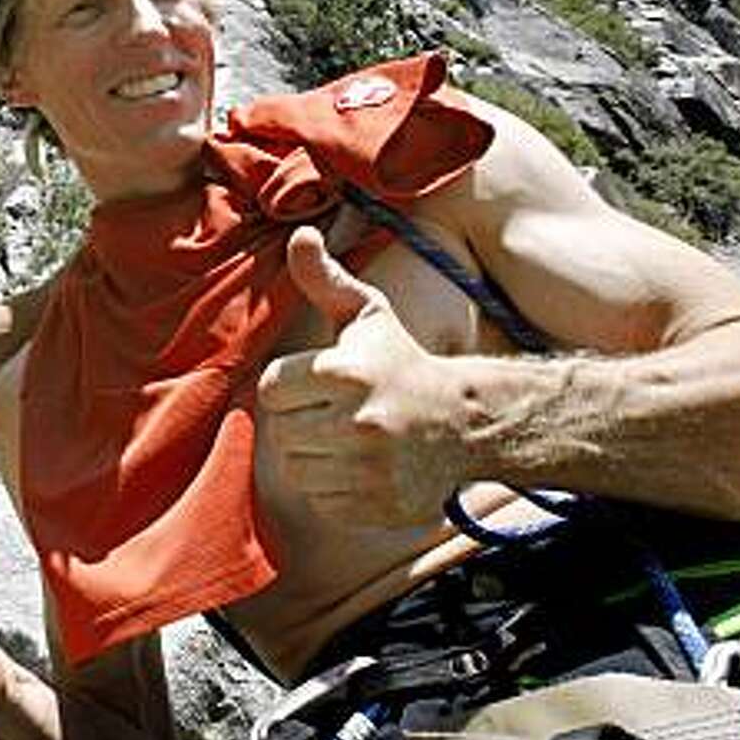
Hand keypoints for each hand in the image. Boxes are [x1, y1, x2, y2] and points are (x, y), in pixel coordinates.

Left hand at [256, 226, 471, 525]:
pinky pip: (323, 503)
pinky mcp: (376, 506)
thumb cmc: (402, 363)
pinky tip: (362, 468)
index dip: (289, 387)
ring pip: (298, 469)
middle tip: (336, 412)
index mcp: (343, 372)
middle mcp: (356, 422)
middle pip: (281, 432)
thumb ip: (325, 279)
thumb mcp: (368, 315)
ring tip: (348, 439)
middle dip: (302, 422)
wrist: (467, 423)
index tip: (318, 384)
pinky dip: (335, 490)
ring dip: (316, 457)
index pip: (271, 389)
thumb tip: (299, 233)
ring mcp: (368, 469)